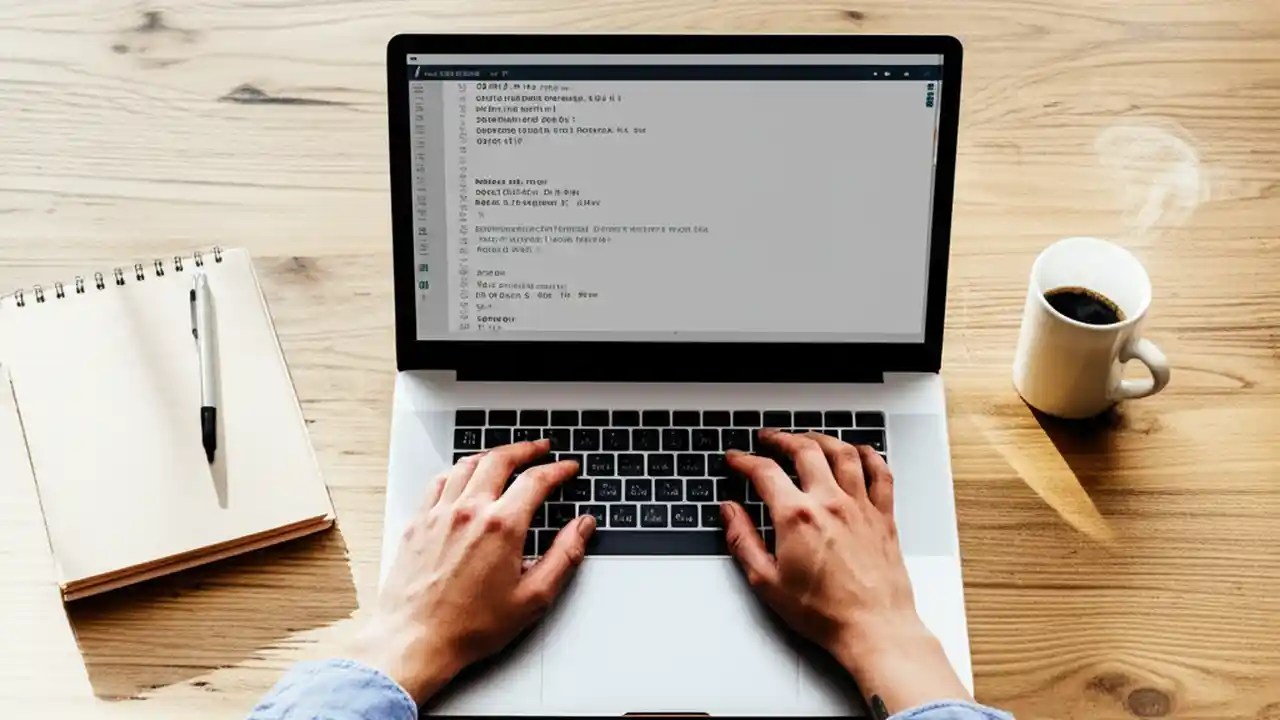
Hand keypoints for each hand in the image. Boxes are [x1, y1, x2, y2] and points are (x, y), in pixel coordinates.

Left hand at [348, 439, 594, 703]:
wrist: (415, 640)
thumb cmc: (470, 626)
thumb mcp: (533, 597)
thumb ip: (565, 556)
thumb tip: (583, 528)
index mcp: (501, 526)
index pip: (536, 480)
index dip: (557, 470)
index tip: (567, 468)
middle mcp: (469, 511)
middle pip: (501, 459)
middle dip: (526, 449)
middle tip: (540, 448)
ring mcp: (439, 513)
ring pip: (468, 464)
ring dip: (492, 454)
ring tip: (506, 455)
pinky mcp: (418, 522)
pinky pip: (439, 481)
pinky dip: (457, 470)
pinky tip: (463, 475)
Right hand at [723, 430, 970, 715]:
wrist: (873, 628)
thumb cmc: (824, 613)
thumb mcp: (767, 581)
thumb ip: (743, 540)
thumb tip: (730, 513)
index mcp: (797, 517)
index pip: (764, 472)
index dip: (745, 460)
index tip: (737, 459)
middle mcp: (830, 503)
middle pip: (804, 450)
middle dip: (781, 438)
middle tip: (769, 439)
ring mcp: (860, 506)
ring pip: (842, 452)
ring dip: (821, 438)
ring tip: (807, 438)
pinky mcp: (884, 516)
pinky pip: (880, 472)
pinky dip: (869, 455)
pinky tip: (859, 452)